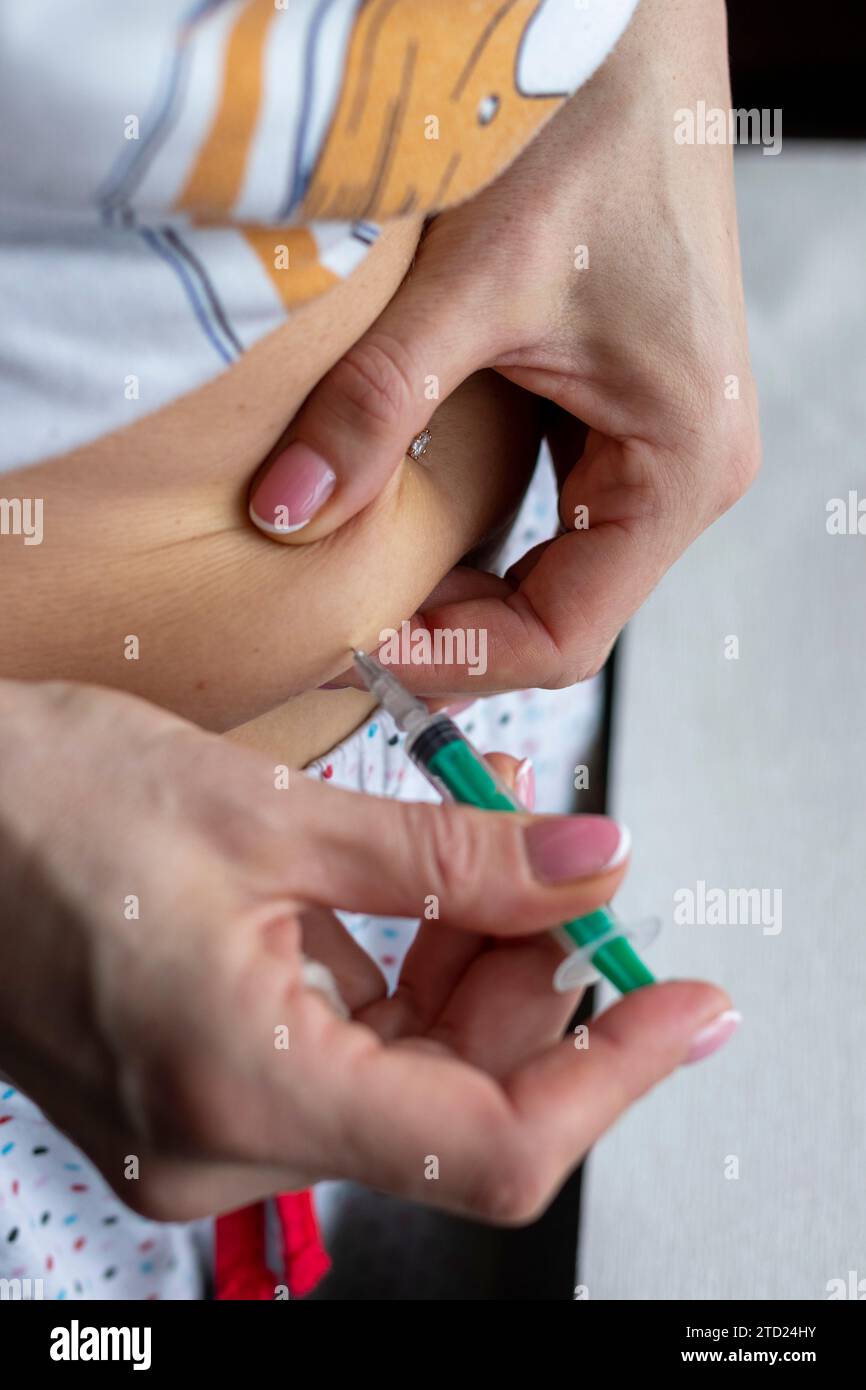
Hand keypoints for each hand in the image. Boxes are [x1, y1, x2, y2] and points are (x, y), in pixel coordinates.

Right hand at [0, 679, 731, 1222]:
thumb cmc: (37, 801)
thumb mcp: (269, 812)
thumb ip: (447, 856)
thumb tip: (588, 868)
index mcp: (237, 1088)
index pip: (489, 1149)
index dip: (611, 1076)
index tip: (683, 1006)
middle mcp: (219, 1144)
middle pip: (455, 1102)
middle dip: (531, 981)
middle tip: (560, 862)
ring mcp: (206, 1125)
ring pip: (406, 1074)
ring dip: (468, 961)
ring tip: (488, 839)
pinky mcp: (201, 1086)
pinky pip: (344, 1050)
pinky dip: (401, 969)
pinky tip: (420, 880)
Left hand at [249, 0, 759, 695]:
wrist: (624, 34)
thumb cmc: (588, 132)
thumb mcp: (470, 285)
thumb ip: (374, 409)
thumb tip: (286, 514)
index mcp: (680, 464)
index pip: (564, 634)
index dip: (456, 659)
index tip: (358, 647)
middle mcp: (686, 471)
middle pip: (561, 611)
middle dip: (453, 628)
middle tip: (346, 621)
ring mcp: (659, 444)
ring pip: (554, 568)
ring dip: (463, 585)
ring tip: (366, 576)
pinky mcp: (625, 414)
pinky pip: (553, 512)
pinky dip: (481, 531)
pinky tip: (411, 512)